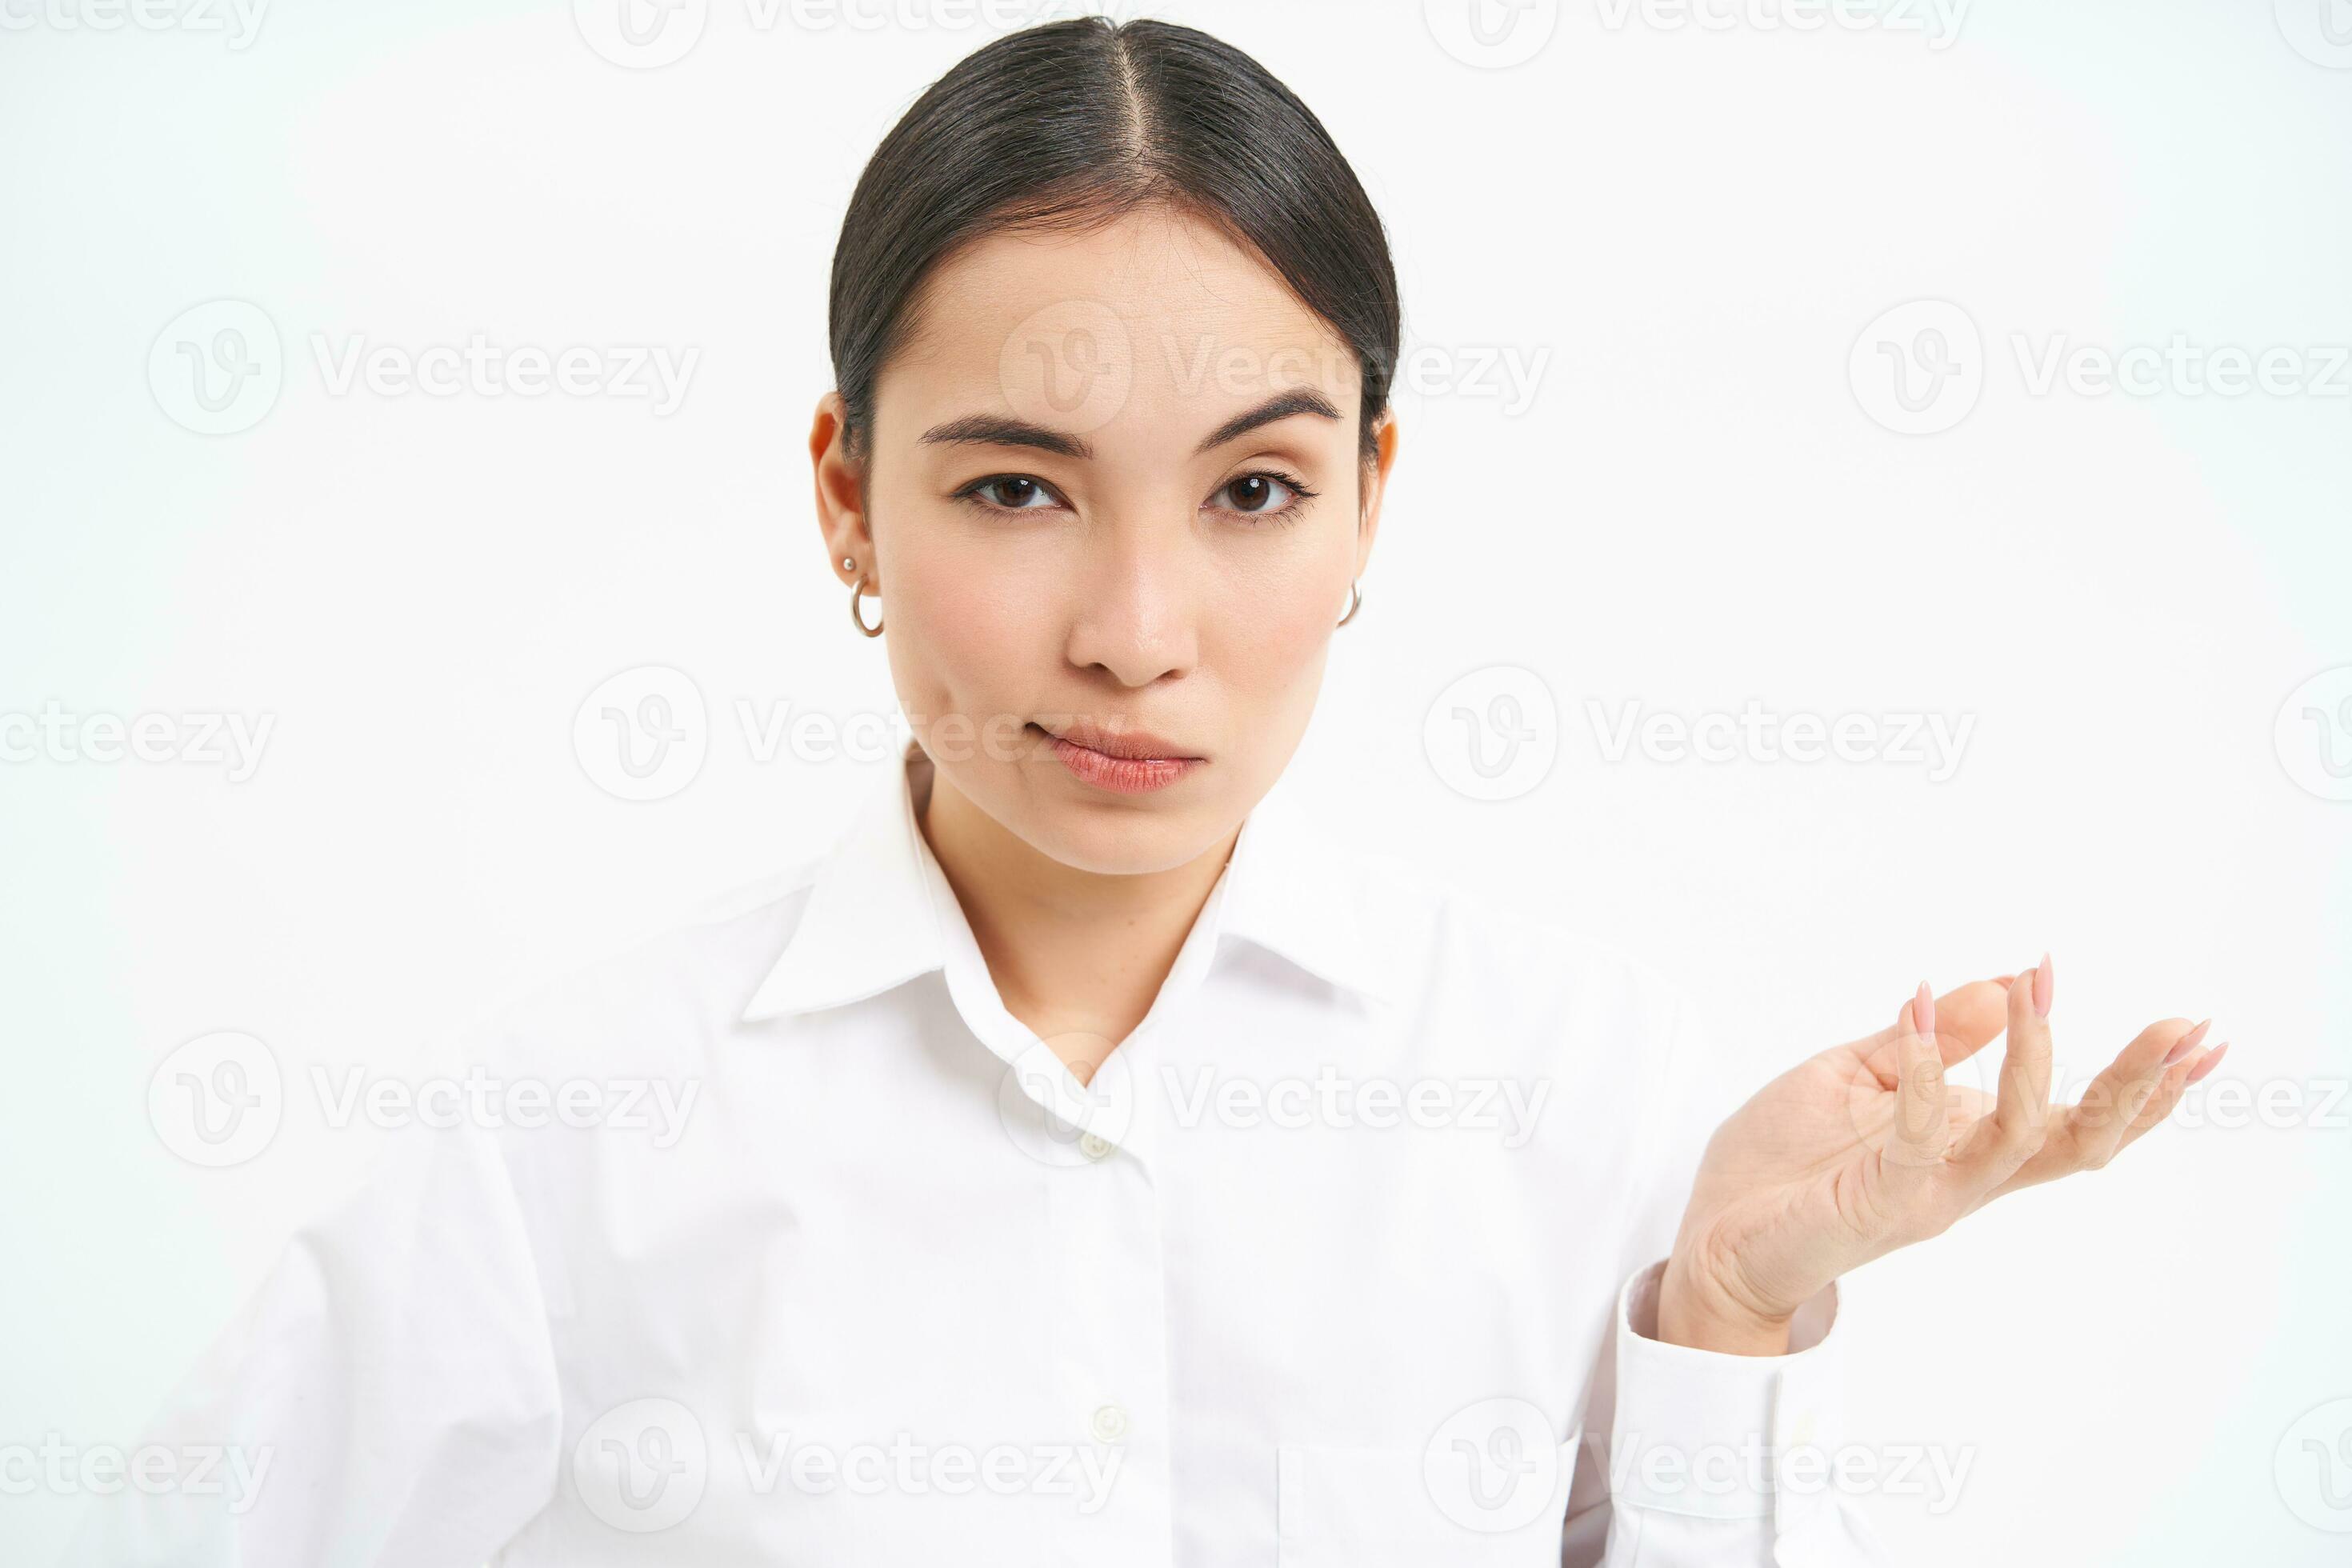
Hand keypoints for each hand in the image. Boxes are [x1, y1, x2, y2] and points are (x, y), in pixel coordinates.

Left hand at [1658, 957, 2226, 1354]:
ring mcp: (1928, 1193)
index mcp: (1966, 1147)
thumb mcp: (1857, 1078)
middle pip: (2080, 1141)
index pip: (2074, 1122)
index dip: (2139, 1086)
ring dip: (2036, 1059)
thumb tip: (1999, 984)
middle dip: (2136, 1085)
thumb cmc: (1783, 1165)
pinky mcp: (1878, 1201)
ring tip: (2036, 986)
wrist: (1712, 1237)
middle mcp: (1964, 1175)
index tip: (2198, 1037)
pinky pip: (1920, 1137)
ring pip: (2020, 1137)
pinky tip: (1922, 1012)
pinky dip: (1928, 1072)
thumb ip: (1930, 1041)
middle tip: (2184, 1028)